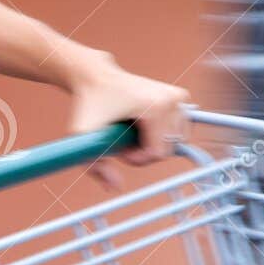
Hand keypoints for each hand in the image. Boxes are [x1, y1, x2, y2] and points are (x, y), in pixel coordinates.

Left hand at [62, 48, 188, 185]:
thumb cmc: (89, 103)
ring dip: (153, 143)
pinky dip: (161, 133)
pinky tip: (142, 124)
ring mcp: (179, 97)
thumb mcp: (83, 134)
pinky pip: (177, 130)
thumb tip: (115, 187)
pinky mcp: (180, 97)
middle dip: (146, 151)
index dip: (137, 158)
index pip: (158, 153)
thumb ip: (96, 165)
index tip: (120, 149)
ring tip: (132, 132)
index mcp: (157, 107)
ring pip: (174, 141)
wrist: (96, 76)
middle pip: (168, 148)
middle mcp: (173, 99)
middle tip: (124, 141)